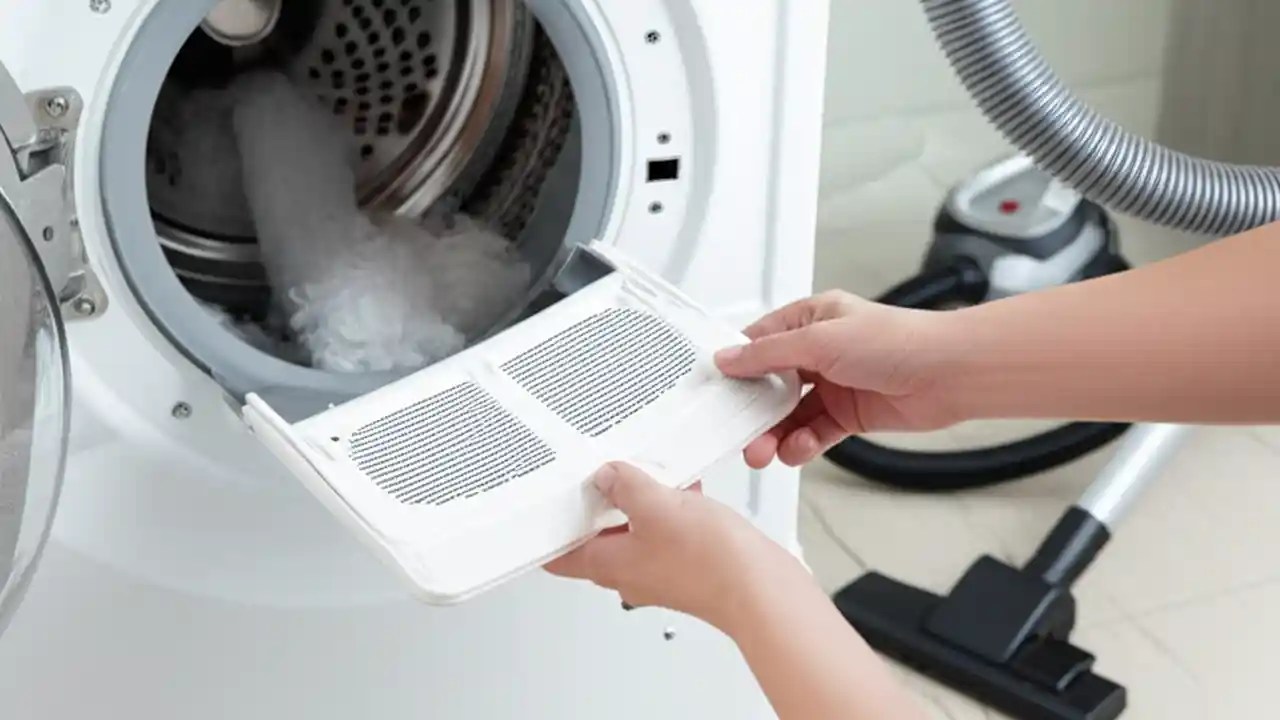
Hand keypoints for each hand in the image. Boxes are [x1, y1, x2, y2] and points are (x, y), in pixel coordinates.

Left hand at [546, 463, 802, 633]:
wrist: (760, 588)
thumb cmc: (710, 562)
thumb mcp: (656, 505)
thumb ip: (624, 485)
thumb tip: (605, 475)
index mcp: (606, 563)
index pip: (556, 554)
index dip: (545, 528)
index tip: (543, 499)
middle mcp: (629, 570)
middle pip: (595, 535)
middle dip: (596, 501)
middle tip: (595, 471)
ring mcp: (658, 568)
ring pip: (634, 528)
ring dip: (636, 500)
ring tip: (642, 471)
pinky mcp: (686, 562)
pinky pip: (666, 529)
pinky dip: (668, 506)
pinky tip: (683, 484)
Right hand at [715, 290, 955, 467]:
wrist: (948, 373)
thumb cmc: (897, 341)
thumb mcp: (820, 340)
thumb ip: (769, 354)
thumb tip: (728, 358)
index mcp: (810, 319)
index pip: (759, 342)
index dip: (736, 366)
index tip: (715, 390)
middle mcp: (819, 351)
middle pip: (770, 385)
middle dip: (752, 412)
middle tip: (738, 433)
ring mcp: (833, 384)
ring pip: (789, 415)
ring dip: (774, 434)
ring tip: (764, 451)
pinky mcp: (848, 415)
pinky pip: (813, 433)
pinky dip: (802, 444)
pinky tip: (797, 450)